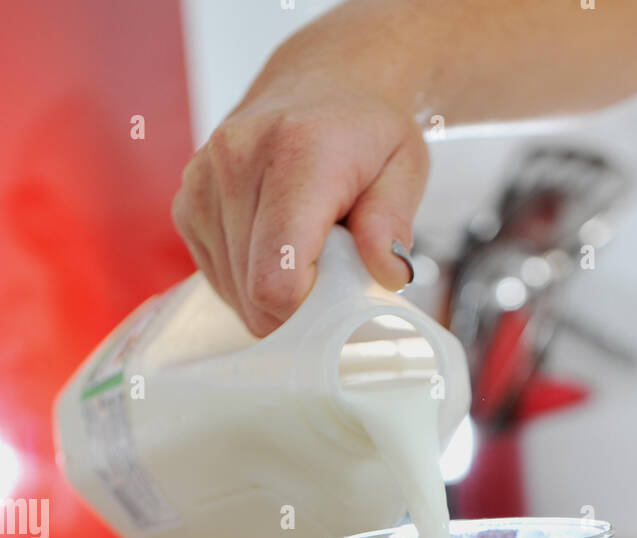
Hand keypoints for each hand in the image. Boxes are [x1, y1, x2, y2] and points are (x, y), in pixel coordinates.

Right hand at [172, 9, 427, 335]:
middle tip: (327, 273)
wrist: (322, 81)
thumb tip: (386, 274)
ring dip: (270, 292)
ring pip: (232, 291)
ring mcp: (202, 182)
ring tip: (302, 248)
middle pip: (252, 293)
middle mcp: (236, 161)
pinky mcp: (186, 202)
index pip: (276, 278)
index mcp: (295, 153)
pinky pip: (216, 275)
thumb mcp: (404, 168)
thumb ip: (392, 223)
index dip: (306, 311)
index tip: (335, 295)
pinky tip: (273, 245)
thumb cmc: (365, 132)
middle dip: (294, 306)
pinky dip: (247, 278)